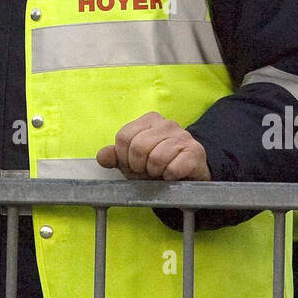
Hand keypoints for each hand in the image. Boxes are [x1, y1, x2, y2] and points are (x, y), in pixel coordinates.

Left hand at [97, 111, 211, 181]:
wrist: (188, 176)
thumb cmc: (157, 166)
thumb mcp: (132, 161)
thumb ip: (116, 157)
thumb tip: (102, 157)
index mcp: (149, 120)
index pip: (123, 137)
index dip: (124, 157)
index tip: (133, 164)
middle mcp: (167, 123)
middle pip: (138, 147)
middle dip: (139, 166)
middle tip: (147, 170)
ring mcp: (183, 136)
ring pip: (156, 158)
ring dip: (155, 173)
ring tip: (160, 172)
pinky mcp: (195, 151)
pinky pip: (173, 168)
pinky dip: (169, 177)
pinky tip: (172, 175)